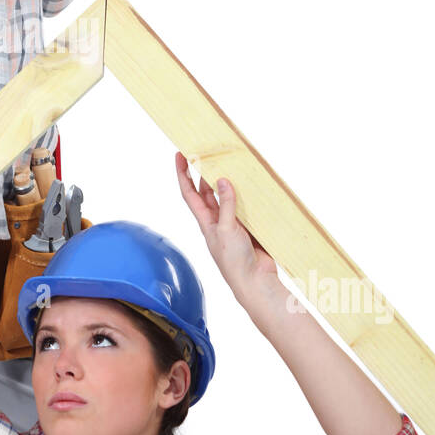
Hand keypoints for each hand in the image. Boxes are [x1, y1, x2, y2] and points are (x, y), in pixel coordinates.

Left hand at [175, 152, 281, 314]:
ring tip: (229, 162)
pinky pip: (247, 206)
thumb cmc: (234, 262)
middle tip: (206, 152)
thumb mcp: (226, 230)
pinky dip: (249, 195)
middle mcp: (217, 221)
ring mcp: (234, 223)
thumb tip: (222, 180)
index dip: (183, 174)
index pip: (189, 193)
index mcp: (205, 222)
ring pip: (228, 197)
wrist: (255, 282)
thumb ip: (226, 205)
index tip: (179, 155)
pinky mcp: (250, 227)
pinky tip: (253, 184)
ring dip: (228, 182)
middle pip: (208, 192)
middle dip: (205, 172)